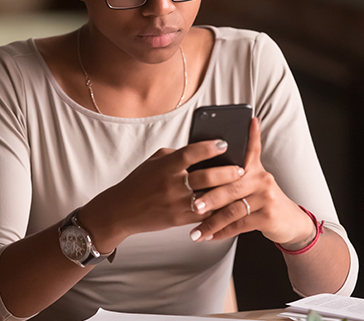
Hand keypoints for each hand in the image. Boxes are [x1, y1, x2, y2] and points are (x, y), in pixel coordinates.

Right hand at [80, 138, 244, 250]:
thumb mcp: (154, 162)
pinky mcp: (178, 220)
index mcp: (165, 166)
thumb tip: (201, 150)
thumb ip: (176, 155)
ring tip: (240, 187)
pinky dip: (217, 210)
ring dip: (226, 193)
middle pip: (206, 177)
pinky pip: (203, 215)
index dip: (209, 147)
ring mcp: (175, 204)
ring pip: (208, 198)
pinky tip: (229, 205)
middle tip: (242, 168)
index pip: (191, 153)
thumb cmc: (139, 182)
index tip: (224, 143)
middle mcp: (171, 184)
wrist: (122, 210)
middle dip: (227, 172)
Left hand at [186, 118, 314, 245]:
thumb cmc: (260, 200)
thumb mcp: (252, 182)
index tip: (247, 120)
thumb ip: (233, 173)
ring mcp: (266, 197)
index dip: (250, 134)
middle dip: (209, 197)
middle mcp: (262, 178)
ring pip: (233, 209)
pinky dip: (222, 232)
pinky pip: (239, 225)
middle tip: (192, 205)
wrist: (289, 221)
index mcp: (254, 167)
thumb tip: (203, 165)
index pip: (251, 147)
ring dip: (211, 222)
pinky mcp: (268, 216)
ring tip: (195, 231)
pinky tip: (209, 237)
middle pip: (231, 186)